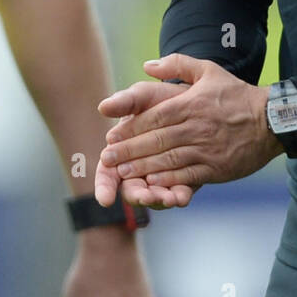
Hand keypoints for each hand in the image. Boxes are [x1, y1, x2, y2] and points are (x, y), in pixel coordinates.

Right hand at [94, 78, 188, 207]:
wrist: (193, 99)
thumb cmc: (161, 98)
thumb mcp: (143, 96)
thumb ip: (125, 102)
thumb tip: (103, 107)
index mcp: (122, 152)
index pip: (107, 175)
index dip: (104, 188)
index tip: (105, 200)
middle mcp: (139, 168)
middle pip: (132, 190)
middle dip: (138, 196)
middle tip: (146, 198)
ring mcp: (161, 175)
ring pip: (156, 195)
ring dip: (160, 200)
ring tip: (169, 199)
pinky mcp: (183, 178)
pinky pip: (179, 192)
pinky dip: (179, 196)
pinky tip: (183, 196)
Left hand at [97, 54, 283, 208]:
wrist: (273, 120)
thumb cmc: (237, 95)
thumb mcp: (209, 71)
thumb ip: (177, 65)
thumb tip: (147, 66)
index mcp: (192, 103)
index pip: (155, 117)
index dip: (131, 128)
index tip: (111, 137)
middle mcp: (197, 126)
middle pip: (157, 140)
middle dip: (129, 151)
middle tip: (106, 160)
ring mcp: (207, 148)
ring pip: (169, 159)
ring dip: (143, 168)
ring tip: (122, 174)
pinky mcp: (216, 167)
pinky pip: (188, 175)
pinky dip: (168, 180)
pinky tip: (152, 182)